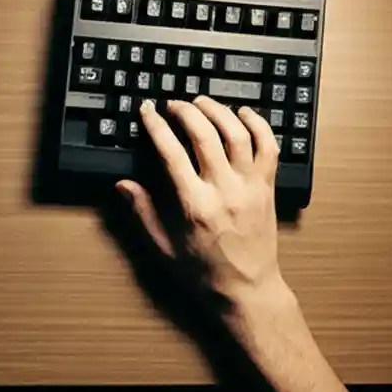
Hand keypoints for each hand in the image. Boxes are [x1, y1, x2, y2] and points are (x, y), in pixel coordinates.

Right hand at [116, 97, 284, 312]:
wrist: (248, 289)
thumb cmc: (205, 272)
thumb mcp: (164, 247)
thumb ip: (143, 212)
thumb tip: (122, 185)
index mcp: (194, 205)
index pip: (171, 152)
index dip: (156, 126)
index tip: (148, 111)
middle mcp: (224, 191)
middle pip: (204, 135)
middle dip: (185, 111)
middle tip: (173, 104)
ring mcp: (250, 186)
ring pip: (237, 134)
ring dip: (218, 111)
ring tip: (202, 102)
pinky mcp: (268, 187)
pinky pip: (268, 146)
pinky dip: (258, 124)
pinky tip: (243, 114)